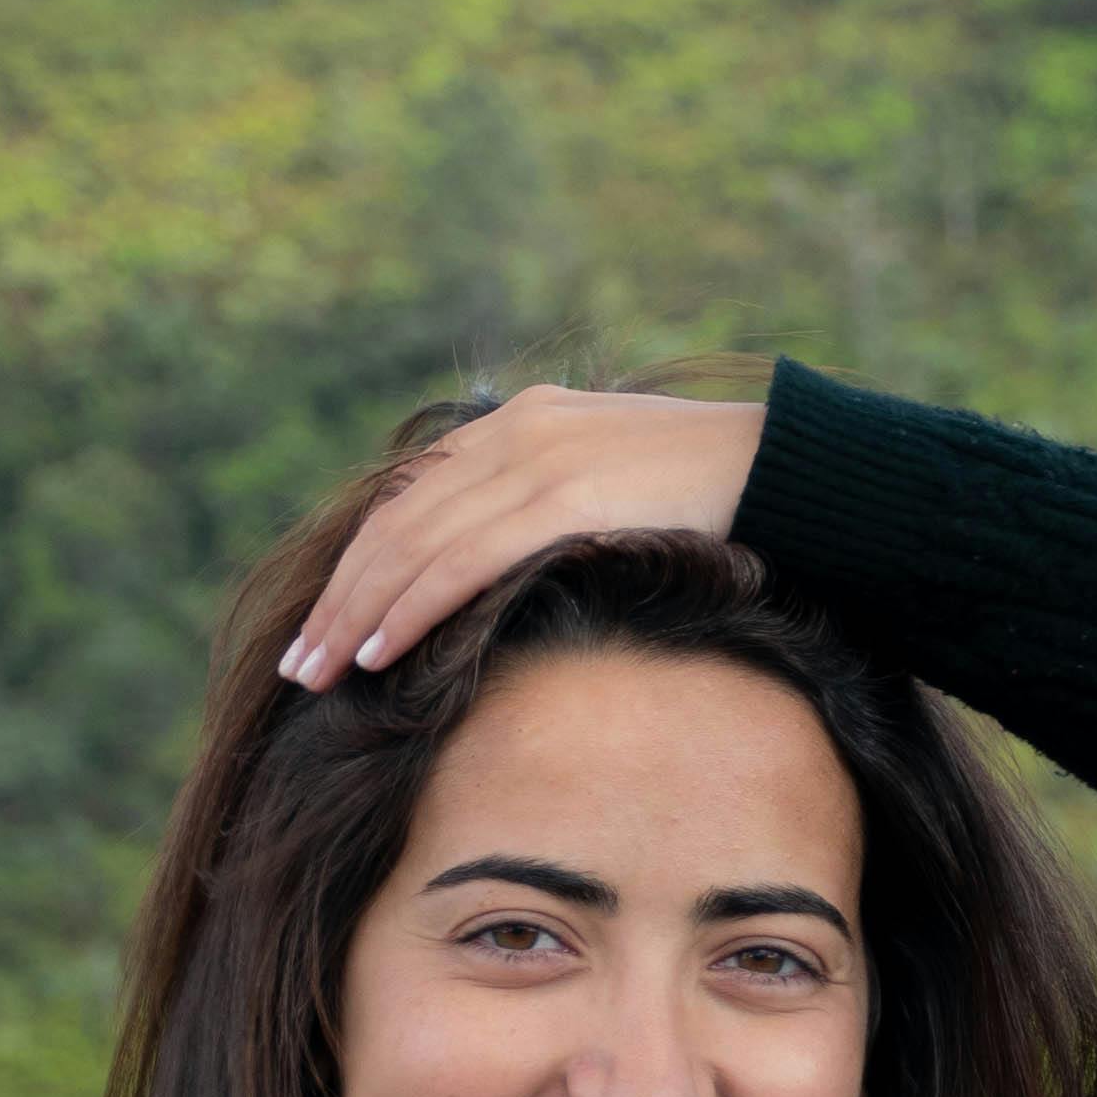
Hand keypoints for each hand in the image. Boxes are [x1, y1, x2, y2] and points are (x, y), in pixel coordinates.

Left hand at [278, 382, 764, 689]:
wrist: (799, 474)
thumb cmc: (722, 503)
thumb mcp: (620, 494)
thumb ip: (558, 516)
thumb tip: (516, 583)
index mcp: (523, 423)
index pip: (415, 499)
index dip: (360, 565)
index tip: (325, 625)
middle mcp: (517, 428)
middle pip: (398, 522)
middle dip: (340, 598)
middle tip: (296, 667)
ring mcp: (540, 457)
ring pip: (416, 543)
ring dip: (357, 613)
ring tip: (319, 674)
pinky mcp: (566, 494)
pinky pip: (463, 559)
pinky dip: (411, 607)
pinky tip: (377, 651)